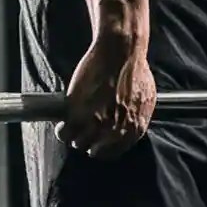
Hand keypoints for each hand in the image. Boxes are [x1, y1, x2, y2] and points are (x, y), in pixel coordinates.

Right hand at [56, 36, 156, 158]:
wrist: (120, 53)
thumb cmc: (135, 71)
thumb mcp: (145, 99)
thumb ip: (138, 117)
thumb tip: (131, 125)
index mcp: (134, 129)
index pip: (115, 152)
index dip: (104, 148)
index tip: (97, 144)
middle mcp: (115, 131)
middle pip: (95, 150)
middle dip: (88, 143)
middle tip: (83, 134)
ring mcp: (95, 123)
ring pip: (78, 143)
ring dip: (74, 137)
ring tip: (72, 129)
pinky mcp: (77, 113)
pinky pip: (65, 133)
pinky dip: (61, 131)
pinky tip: (62, 126)